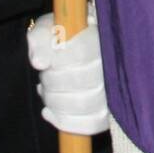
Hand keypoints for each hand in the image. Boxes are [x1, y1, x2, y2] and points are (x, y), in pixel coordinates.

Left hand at [26, 6, 108, 135]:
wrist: (78, 48)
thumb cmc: (62, 36)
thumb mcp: (47, 28)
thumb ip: (40, 39)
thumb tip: (39, 63)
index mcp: (100, 36)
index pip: (81, 53)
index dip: (58, 60)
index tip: (48, 60)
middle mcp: (113, 62)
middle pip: (80, 81)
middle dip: (52, 82)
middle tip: (45, 75)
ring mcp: (114, 89)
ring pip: (83, 104)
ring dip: (55, 101)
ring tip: (46, 90)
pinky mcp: (110, 111)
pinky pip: (91, 124)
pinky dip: (64, 122)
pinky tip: (48, 111)